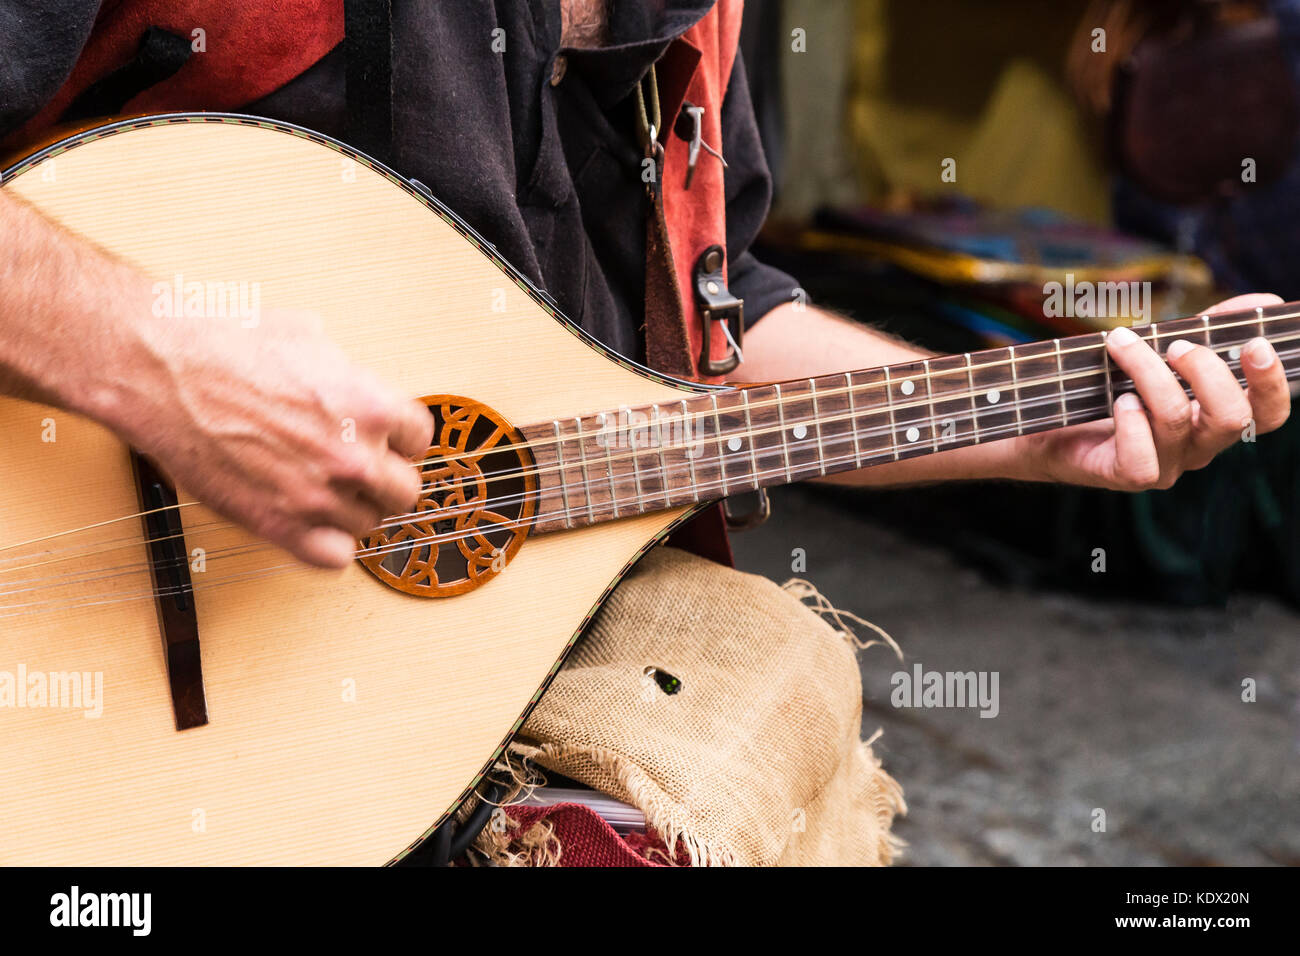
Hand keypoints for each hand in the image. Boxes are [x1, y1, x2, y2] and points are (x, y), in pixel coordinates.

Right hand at [101, 303, 432, 567]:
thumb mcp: (309, 338)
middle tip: (358, 468)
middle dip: (384, 478)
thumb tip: (358, 388)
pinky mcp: (277, 526)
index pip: (420, 438)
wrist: (158, 370)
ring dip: (351, 510)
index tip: (386, 440)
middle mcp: (353, 456)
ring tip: (320, 487)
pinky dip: (326, 545)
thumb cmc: (224, 343)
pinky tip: (309, 522)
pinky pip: (333, 559)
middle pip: (405, 491)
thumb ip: (348, 375)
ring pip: (369, 525)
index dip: (400, 438)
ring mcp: (317, 497)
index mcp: (370, 405)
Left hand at [1024, 293, 1291, 490]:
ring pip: (1177, 420)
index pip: (1268, 414)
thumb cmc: (1111, 386)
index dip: (1272, 382)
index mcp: (1216, 418)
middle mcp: (1199, 447)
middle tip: (1175, 345)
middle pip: (1231, 418)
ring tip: (1121, 345)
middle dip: (1206, 371)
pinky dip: (1130, 421)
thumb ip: (1210, 329)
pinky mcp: (1127, 476)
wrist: (1049, 427)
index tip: (1255, 343)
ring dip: (1149, 372)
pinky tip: (1118, 400)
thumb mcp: (1163, 352)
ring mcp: (1166, 465)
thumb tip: (1266, 301)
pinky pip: (1142, 458)